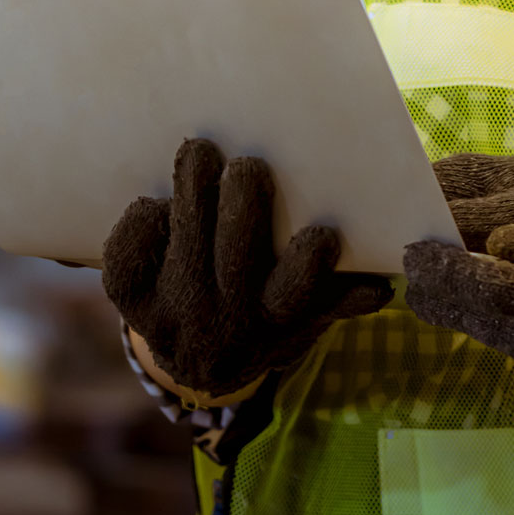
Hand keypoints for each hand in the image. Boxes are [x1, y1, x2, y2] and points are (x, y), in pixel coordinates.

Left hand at [103, 138, 393, 396]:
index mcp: (275, 320)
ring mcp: (175, 311)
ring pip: (187, 248)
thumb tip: (385, 286)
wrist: (203, 361)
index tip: (322, 231)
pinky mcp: (133, 301)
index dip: (308, 260)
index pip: (295, 292)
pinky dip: (139, 230)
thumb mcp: (309, 317)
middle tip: (250, 166)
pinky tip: (153, 205)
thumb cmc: (268, 315)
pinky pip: (128, 264)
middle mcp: (225, 318)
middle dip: (242, 205)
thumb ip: (343, 296)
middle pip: (235, 259)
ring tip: (199, 152)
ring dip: (193, 196)